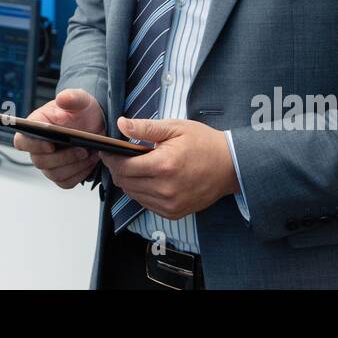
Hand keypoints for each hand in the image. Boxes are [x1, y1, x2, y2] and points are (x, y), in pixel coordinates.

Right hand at [13, 88, 104, 188]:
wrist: (97, 125)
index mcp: (36, 126)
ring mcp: (49, 163)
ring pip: (54, 174)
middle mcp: (38, 147)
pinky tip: (89, 162)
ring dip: (74, 166)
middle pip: (40, 161)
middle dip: (63, 157)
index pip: (21, 141)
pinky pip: (66, 182)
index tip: (50, 145)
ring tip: (90, 154)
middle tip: (82, 149)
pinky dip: (79, 174)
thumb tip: (62, 98)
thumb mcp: (82, 100)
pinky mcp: (61, 175)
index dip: (32, 145)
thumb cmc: (84, 111)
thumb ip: (72, 97)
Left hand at [98, 117, 237, 220]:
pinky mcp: (174, 213)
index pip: (123, 167)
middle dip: (118, 168)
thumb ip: (145, 127)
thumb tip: (121, 124)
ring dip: (128, 181)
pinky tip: (148, 178)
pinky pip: (146, 203)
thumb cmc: (204, 143)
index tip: (107, 150)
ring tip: (135, 165)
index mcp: (163, 165)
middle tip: (119, 156)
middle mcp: (165, 189)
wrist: (231, 166)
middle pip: (125, 182)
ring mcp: (170, 204)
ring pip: (133, 195)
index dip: (111, 158)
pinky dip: (141, 191)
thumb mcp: (175, 128)